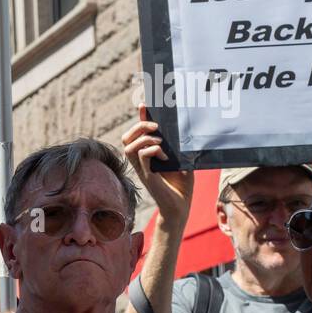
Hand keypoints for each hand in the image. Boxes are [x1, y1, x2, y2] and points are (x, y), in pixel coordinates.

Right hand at [120, 105, 192, 224]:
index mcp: (146, 156)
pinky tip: (164, 156)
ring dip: (144, 139)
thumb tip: (185, 131)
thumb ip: (179, 148)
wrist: (181, 208)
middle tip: (157, 126)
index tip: (145, 104)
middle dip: (139, 126)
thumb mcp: (182, 161)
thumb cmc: (181, 186)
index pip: (138, 133)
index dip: (140, 117)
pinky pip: (141, 158)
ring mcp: (141, 169)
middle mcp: (140, 162)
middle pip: (126, 138)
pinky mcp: (147, 177)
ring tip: (160, 142)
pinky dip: (152, 152)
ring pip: (128, 147)